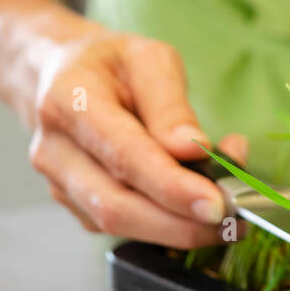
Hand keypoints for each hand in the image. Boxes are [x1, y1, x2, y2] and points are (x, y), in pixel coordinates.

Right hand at [25, 21, 245, 248]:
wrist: (59, 76)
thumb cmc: (112, 64)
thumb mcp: (149, 60)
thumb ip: (171, 106)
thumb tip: (194, 150)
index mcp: (70, 101)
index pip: (124, 154)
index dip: (170, 185)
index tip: (216, 203)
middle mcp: (56, 149)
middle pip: (116, 205)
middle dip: (180, 224)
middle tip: (233, 221)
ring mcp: (59, 183)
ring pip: (117, 224)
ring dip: (178, 229)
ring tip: (228, 216)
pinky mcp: (75, 204)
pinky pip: (120, 226)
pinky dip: (165, 223)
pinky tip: (197, 205)